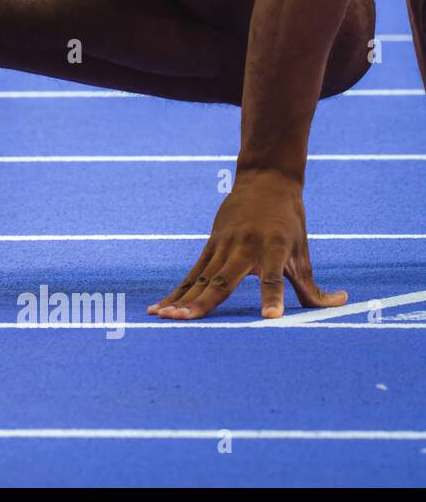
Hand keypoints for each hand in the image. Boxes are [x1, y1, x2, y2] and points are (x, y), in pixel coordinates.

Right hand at [148, 170, 347, 319]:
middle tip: (185, 320)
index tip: (269, 318)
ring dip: (182, 299)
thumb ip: (312, 286)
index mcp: (272, 249)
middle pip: (221, 280)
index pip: (273, 278)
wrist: (264, 181)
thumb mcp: (302, 253)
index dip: (272, 297)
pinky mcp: (209, 247)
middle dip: (203, 302)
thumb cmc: (288, 221)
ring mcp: (222, 246)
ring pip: (200, 279)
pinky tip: (160, 307)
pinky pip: (191, 274)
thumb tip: (341, 304)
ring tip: (165, 316)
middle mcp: (244, 247)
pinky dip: (177, 292)